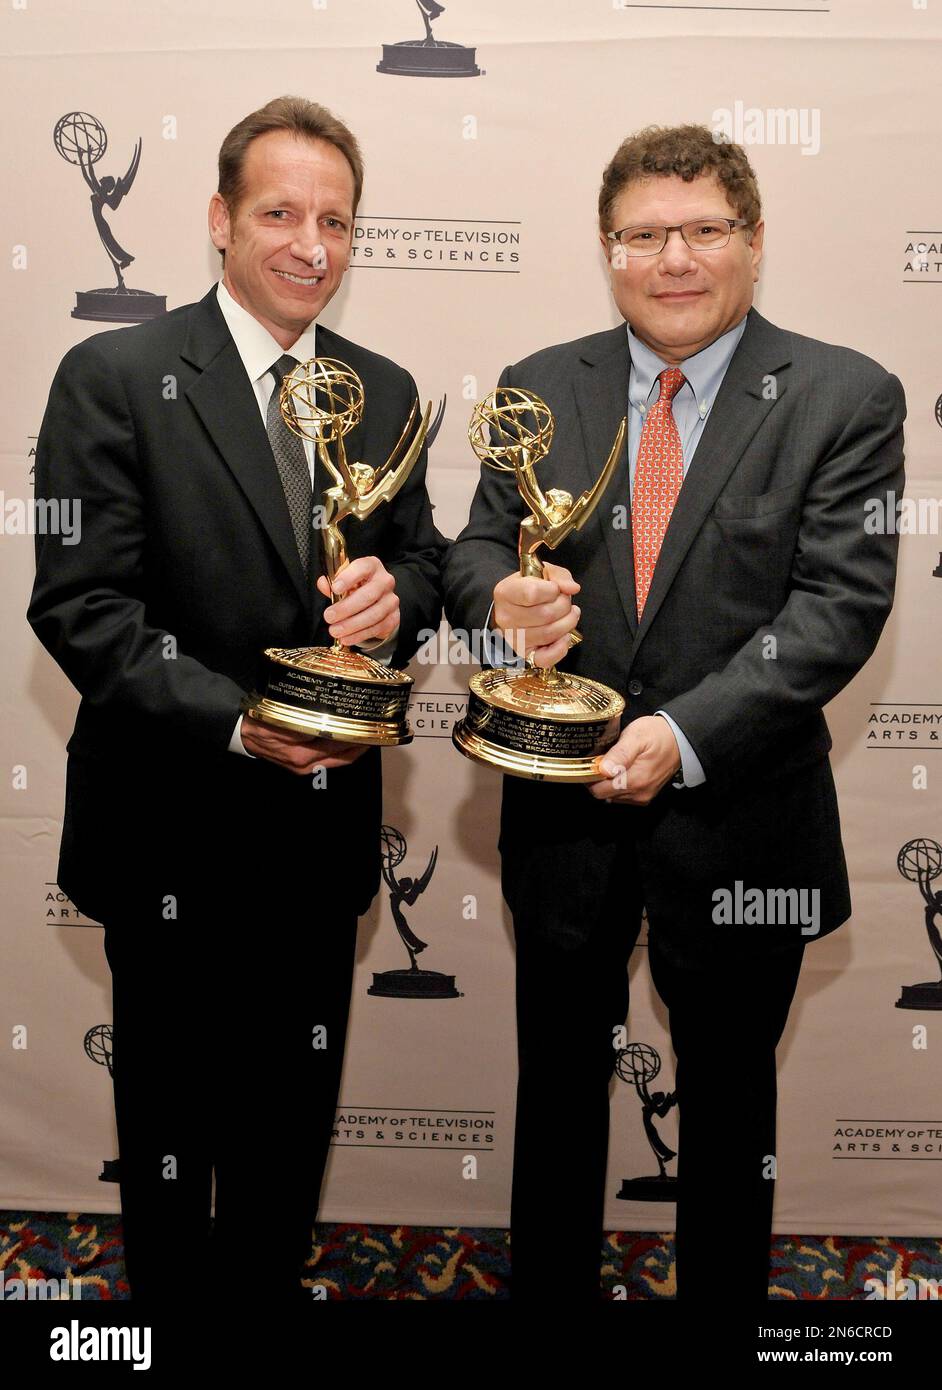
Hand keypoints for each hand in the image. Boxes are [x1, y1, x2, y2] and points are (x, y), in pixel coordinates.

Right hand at [240, 714, 369, 773]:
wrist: (242, 735)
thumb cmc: (262, 720)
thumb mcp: (284, 713)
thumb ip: (308, 716)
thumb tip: (334, 711)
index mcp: (300, 751)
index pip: (337, 742)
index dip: (355, 732)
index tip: (369, 722)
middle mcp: (305, 764)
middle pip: (344, 755)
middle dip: (362, 743)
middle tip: (376, 729)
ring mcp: (304, 768)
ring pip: (340, 760)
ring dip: (355, 749)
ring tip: (368, 734)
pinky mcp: (303, 769)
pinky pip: (330, 762)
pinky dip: (343, 752)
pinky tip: (350, 741)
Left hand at [316, 556, 398, 645]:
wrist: (377, 600)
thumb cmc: (357, 587)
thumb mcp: (343, 580)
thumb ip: (332, 581)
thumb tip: (323, 584)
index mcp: (372, 566)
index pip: (362, 568)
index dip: (348, 578)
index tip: (335, 589)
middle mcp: (385, 581)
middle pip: (368, 595)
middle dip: (346, 608)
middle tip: (329, 616)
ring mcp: (391, 600)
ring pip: (373, 614)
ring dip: (352, 625)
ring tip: (335, 630)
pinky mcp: (393, 618)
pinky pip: (376, 628)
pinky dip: (359, 635)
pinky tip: (346, 638)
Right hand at [492, 562, 580, 667]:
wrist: (515, 608)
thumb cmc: (530, 589)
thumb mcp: (543, 574)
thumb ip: (560, 576)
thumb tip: (572, 588)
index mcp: (505, 592)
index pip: (533, 593)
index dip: (553, 590)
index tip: (555, 589)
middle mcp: (505, 617)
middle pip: (545, 614)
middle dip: (564, 606)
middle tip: (566, 602)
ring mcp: (513, 638)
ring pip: (549, 633)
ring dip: (568, 623)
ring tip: (570, 614)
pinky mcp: (524, 654)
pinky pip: (545, 658)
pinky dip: (560, 648)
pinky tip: (565, 636)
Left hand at [587, 715, 681, 805]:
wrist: (680, 739)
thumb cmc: (658, 735)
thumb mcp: (637, 736)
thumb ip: (620, 754)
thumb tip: (604, 769)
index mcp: (635, 780)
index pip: (598, 790)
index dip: (590, 776)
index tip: (591, 762)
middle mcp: (639, 793)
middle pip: (603, 794)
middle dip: (598, 779)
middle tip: (602, 759)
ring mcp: (642, 796)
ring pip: (612, 795)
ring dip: (608, 781)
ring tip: (614, 762)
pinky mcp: (645, 796)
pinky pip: (623, 795)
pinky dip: (618, 785)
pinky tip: (623, 770)